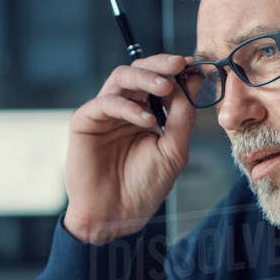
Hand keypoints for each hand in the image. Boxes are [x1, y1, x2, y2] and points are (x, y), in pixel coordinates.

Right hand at [64, 54, 195, 243]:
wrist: (116, 215)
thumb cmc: (143, 187)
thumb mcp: (173, 151)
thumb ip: (182, 117)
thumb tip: (193, 82)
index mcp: (145, 113)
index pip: (159, 80)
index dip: (175, 70)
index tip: (194, 65)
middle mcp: (124, 108)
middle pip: (139, 70)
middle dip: (160, 64)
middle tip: (179, 64)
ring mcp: (103, 112)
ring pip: (121, 77)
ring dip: (145, 78)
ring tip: (165, 87)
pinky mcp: (85, 120)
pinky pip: (105, 102)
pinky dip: (128, 106)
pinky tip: (147, 120)